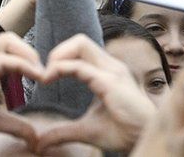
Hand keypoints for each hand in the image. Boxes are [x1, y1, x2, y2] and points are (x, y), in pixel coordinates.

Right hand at [0, 33, 44, 150]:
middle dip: (30, 51)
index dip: (27, 57)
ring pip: (6, 42)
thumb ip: (14, 124)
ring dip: (29, 55)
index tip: (42, 76)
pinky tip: (35, 77)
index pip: (6, 47)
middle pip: (8, 38)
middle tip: (43, 73)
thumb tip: (34, 136)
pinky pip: (3, 60)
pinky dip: (23, 66)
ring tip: (41, 74)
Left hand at [37, 35, 154, 151]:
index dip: (59, 58)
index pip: (80, 49)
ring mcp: (112, 71)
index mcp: (106, 71)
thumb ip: (62, 132)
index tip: (45, 78)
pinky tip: (48, 80)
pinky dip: (59, 68)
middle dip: (57, 52)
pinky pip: (79, 66)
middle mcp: (110, 66)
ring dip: (57, 56)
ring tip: (47, 75)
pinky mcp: (110, 82)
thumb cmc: (122, 132)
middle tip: (46, 73)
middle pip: (80, 40)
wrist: (143, 141)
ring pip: (80, 43)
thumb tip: (41, 143)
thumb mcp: (85, 130)